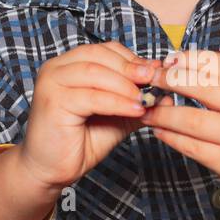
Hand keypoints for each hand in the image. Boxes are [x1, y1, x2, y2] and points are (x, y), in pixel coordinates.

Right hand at [17, 40, 159, 191]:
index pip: (105, 50)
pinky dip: (117, 102)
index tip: (155, 72)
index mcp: (69, 64)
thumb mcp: (116, 116)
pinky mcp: (52, 102)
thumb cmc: (81, 142)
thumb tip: (168, 92)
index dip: (132, 59)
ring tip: (145, 99)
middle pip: (99, 55)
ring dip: (125, 85)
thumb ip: (136, 100)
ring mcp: (51, 83)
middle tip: (154, 80)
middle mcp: (56, 68)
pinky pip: (92, 97)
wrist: (52, 170)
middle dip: (131, 68)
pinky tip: (135, 110)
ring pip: (95, 73)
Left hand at [139, 48, 219, 201]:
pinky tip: (160, 129)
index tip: (169, 59)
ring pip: (191, 121)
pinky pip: (193, 148)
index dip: (188, 60)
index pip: (217, 64)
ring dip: (162, 112)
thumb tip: (186, 63)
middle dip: (169, 80)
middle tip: (149, 77)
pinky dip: (172, 137)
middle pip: (201, 89)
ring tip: (146, 108)